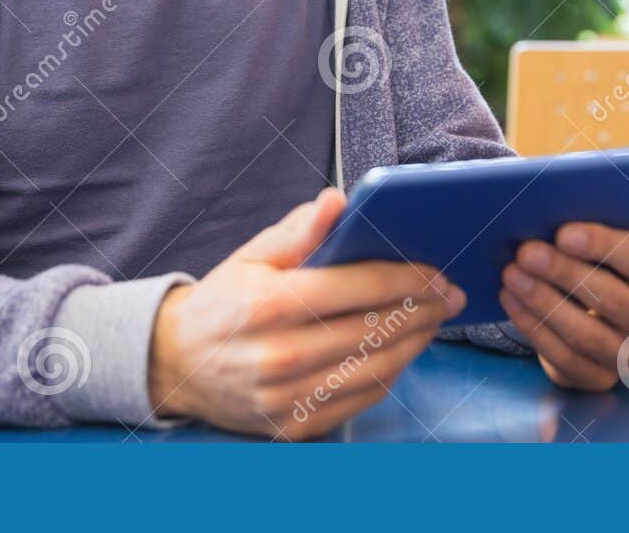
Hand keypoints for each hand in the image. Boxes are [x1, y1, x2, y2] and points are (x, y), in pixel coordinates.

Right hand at [147, 187, 464, 439]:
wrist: (177, 364)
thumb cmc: (224, 299)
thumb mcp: (252, 255)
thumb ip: (299, 231)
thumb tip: (339, 201)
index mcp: (268, 305)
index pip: (357, 288)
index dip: (405, 278)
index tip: (437, 271)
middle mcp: (277, 356)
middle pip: (373, 331)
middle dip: (422, 310)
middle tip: (452, 294)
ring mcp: (285, 398)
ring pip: (374, 369)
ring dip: (415, 343)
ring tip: (435, 319)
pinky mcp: (292, 427)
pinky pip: (358, 399)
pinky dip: (389, 373)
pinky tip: (403, 350)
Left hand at [500, 176, 628, 390]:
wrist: (587, 306)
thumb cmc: (607, 260)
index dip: (603, 245)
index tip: (564, 231)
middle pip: (613, 300)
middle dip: (566, 273)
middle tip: (527, 250)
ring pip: (587, 335)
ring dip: (544, 302)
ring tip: (513, 273)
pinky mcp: (598, 379)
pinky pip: (565, 360)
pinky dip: (534, 328)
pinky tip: (512, 300)